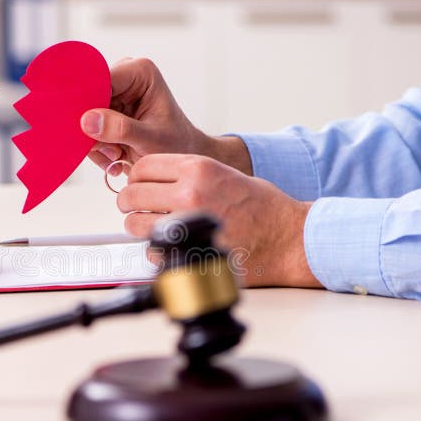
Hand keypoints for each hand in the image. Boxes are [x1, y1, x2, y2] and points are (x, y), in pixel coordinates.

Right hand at [80, 58, 251, 174]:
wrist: (180, 155)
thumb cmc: (176, 144)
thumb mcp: (151, 139)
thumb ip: (121, 129)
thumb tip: (88, 120)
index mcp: (140, 72)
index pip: (100, 79)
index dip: (87, 102)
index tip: (84, 127)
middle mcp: (124, 77)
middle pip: (88, 98)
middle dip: (93, 128)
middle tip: (112, 152)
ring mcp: (114, 94)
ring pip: (85, 116)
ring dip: (96, 142)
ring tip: (118, 156)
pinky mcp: (107, 110)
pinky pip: (87, 128)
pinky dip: (97, 146)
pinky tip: (115, 156)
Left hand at [117, 154, 319, 287]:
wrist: (288, 238)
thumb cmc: (263, 208)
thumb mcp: (224, 174)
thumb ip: (187, 175)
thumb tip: (154, 183)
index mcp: (197, 168)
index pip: (142, 167)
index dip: (136, 179)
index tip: (139, 187)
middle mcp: (188, 192)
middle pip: (131, 195)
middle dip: (131, 204)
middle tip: (139, 210)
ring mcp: (186, 224)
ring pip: (135, 225)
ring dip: (140, 228)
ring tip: (154, 229)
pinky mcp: (188, 252)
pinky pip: (152, 251)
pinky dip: (157, 251)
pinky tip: (173, 246)